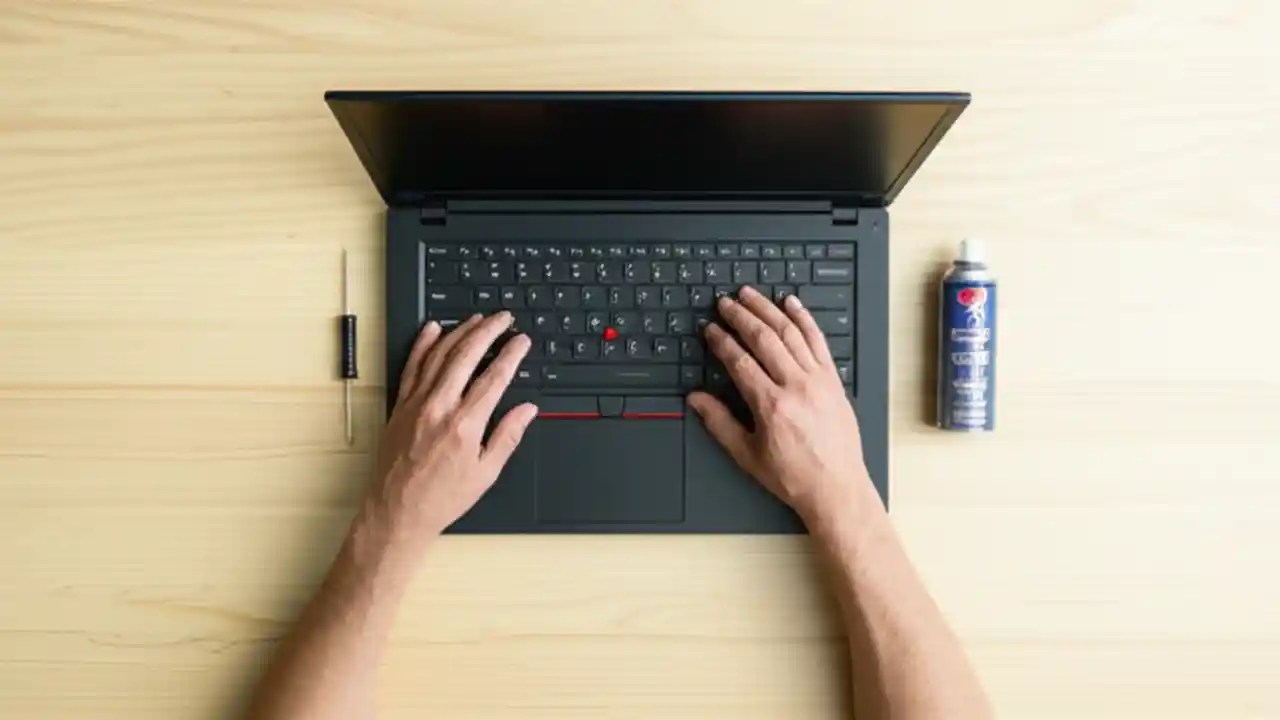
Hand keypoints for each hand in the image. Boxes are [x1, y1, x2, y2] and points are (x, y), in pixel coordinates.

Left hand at [366, 312, 536, 547]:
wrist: (398, 511)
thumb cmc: (441, 498)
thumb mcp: (486, 472)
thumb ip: (508, 436)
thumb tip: (527, 410)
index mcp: (465, 425)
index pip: (494, 378)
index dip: (511, 354)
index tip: (521, 341)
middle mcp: (439, 408)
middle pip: (466, 356)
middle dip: (488, 331)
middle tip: (503, 318)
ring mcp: (416, 404)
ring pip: (439, 355)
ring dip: (460, 331)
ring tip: (477, 318)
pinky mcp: (400, 406)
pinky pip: (412, 367)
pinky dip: (422, 345)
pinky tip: (433, 329)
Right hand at [687, 288, 877, 526]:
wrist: (836, 488)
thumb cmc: (793, 476)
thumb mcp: (747, 455)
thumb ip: (719, 423)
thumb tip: (696, 399)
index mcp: (771, 405)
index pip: (740, 361)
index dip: (721, 341)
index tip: (710, 330)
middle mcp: (796, 386)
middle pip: (764, 338)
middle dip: (741, 316)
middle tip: (725, 303)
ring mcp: (818, 380)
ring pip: (790, 332)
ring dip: (768, 309)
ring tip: (750, 295)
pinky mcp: (833, 380)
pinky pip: (817, 341)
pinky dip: (804, 318)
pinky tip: (791, 304)